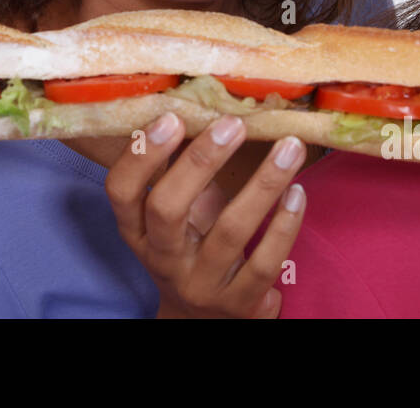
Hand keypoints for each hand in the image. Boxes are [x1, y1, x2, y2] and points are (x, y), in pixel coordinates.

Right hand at [105, 112, 306, 317]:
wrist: (200, 320)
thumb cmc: (188, 245)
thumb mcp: (171, 215)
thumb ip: (178, 169)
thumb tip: (201, 100)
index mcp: (136, 230)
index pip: (120, 192)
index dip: (142, 155)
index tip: (171, 117)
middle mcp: (161, 259)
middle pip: (168, 210)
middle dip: (200, 161)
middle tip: (233, 123)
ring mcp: (200, 284)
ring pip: (229, 232)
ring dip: (263, 184)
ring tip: (289, 146)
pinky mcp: (238, 304)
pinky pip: (265, 263)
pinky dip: (284, 225)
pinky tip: (298, 193)